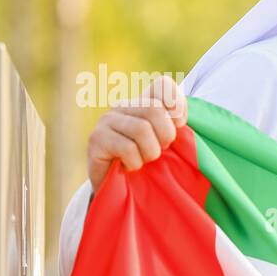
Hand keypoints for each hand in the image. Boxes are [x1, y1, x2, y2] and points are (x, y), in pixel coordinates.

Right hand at [86, 75, 187, 193]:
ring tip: (144, 160)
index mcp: (144, 102)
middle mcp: (123, 106)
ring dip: (150, 152)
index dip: (178, 105)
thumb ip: (179, 127)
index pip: (162, 85)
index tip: (179, 126)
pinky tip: (129, 167)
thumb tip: (180, 119)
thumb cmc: (151, 166)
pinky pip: (126, 148)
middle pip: (154, 109)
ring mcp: (107, 120)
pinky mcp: (96, 139)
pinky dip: (135, 163)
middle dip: (166, 136)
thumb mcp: (170, 144)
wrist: (121, 190)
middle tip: (161, 151)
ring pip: (141, 129)